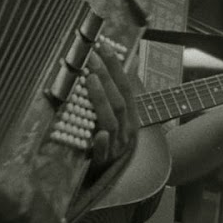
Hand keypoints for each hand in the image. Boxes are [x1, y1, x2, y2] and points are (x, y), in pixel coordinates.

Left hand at [84, 44, 136, 170]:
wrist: (106, 176)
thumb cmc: (110, 143)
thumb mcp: (118, 119)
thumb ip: (119, 94)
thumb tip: (125, 61)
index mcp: (132, 118)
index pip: (126, 88)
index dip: (117, 68)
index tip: (104, 47)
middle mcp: (127, 131)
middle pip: (119, 101)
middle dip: (106, 77)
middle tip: (91, 57)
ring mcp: (115, 146)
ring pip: (111, 121)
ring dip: (101, 99)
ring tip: (89, 79)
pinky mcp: (102, 162)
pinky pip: (103, 153)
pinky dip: (102, 143)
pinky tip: (100, 134)